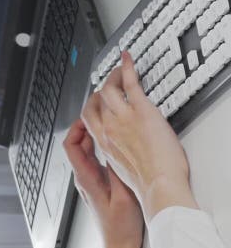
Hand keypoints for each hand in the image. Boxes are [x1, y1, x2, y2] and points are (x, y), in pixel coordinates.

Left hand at [64, 118, 142, 247]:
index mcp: (85, 178)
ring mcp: (90, 182)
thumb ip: (117, 172)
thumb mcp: (123, 195)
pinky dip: (101, 148)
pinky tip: (114, 145)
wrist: (120, 246)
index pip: (71, 146)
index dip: (76, 128)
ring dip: (94, 137)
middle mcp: (84, 178)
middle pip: (78, 146)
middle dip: (86, 127)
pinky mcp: (98, 185)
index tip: (89, 117)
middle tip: (100, 115)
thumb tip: (113, 147)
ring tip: (107, 124)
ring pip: (87, 152)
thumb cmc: (120, 227)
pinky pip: (95, 161)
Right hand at [81, 51, 197, 221]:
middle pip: (93, 103)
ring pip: (108, 91)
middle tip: (107, 85)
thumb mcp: (122, 174)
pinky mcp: (140, 111)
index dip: (91, 109)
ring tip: (118, 72)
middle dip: (98, 92)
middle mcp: (107, 130)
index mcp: (103, 146)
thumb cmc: (146, 186)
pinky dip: (126, 68)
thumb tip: (122, 154)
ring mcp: (122, 119)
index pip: (89, 120)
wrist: (158, 187)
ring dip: (112, 78)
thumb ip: (118, 159)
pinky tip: (127, 60)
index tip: (96, 104)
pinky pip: (129, 84)